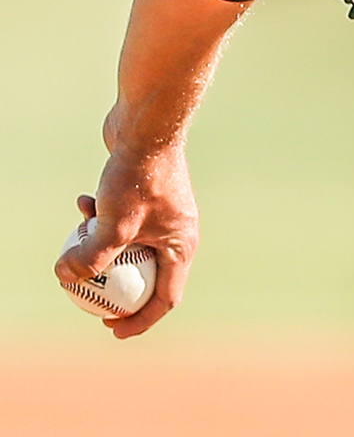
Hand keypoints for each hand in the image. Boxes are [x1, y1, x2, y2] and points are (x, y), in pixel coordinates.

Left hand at [54, 143, 197, 337]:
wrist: (149, 129)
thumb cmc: (138, 177)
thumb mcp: (112, 223)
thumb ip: (91, 255)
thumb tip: (65, 278)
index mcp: (181, 247)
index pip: (165, 298)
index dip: (139, 320)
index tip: (111, 329)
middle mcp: (177, 234)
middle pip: (146, 275)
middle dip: (114, 287)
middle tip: (89, 299)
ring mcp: (162, 216)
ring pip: (130, 247)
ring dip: (101, 247)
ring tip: (79, 238)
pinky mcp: (146, 198)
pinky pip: (123, 221)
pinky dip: (102, 220)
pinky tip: (83, 203)